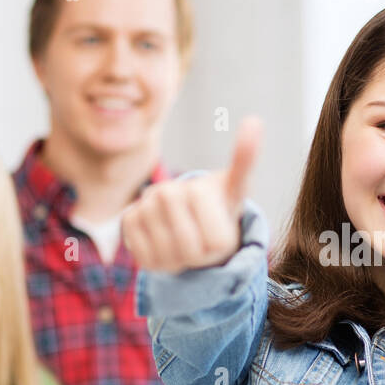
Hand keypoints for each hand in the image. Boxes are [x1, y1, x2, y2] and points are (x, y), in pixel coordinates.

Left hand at [121, 117, 261, 272]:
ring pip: (146, 209)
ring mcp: (168, 264)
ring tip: (171, 214)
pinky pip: (129, 221)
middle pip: (167, 198)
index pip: (195, 194)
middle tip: (184, 203)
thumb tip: (255, 120)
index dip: (198, 190)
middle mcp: (196, 259)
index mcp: (222, 242)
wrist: (196, 241)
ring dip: (154, 204)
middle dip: (174, 192)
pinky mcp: (144, 262)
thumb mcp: (234, 185)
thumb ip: (245, 158)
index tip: (207, 202)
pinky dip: (137, 214)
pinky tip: (154, 223)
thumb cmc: (218, 207)